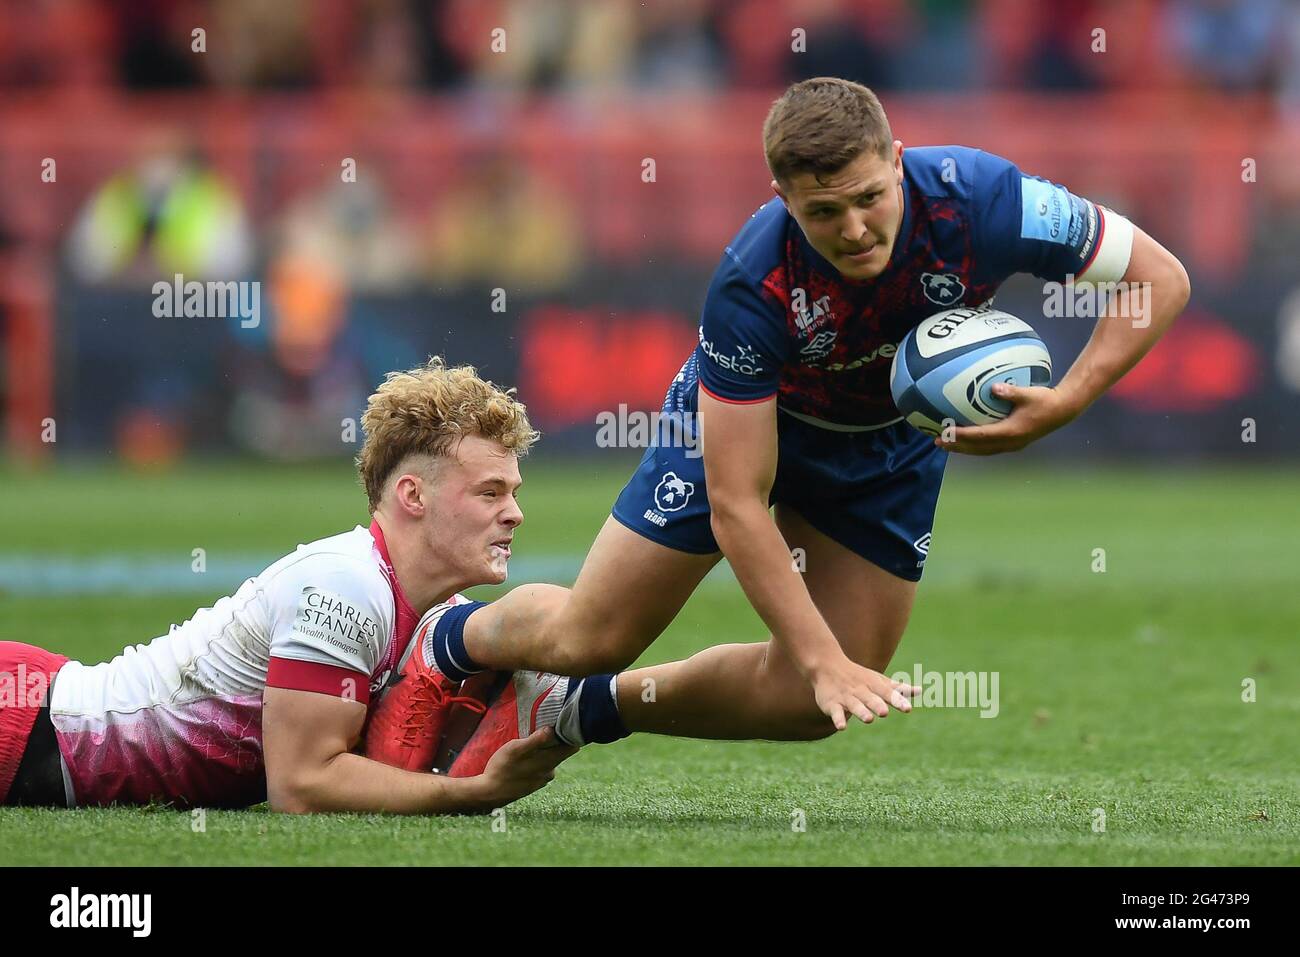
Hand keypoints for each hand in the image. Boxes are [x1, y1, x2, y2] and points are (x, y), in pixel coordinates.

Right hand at [471, 728, 576, 810]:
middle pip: (562, 752)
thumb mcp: (515, 749)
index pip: (572, 746)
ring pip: (550, 759)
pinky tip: (524, 759)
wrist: (489, 793)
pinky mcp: (534, 784)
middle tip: (543, 727)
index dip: (569, 734)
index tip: (563, 723)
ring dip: (544, 751)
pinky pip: (541, 768)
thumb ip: (535, 740)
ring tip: (531, 742)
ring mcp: (542, 779)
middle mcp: (550, 771)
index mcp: (549, 761)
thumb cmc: (502, 768)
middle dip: (556, 740)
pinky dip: (536, 761)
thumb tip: (551, 730)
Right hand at [810, 657, 919, 730]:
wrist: (827, 665)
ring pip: (854, 705)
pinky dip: (838, 719)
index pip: (887, 693)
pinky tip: (842, 727)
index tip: (907, 709)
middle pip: (870, 698)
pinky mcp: (832, 704)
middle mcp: (860, 691)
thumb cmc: (859, 677)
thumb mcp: (878, 681)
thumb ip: (897, 689)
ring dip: (861, 711)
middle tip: (885, 712)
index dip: (897, 701)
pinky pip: (835, 712)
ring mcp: (846, 697)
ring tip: (869, 719)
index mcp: (873, 685)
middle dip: (877, 705)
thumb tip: (920, 690)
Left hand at [936, 382, 1078, 454]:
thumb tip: (993, 388)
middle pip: (977, 448)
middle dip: (957, 446)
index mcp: (1011, 432)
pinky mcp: (1014, 443)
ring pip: (982, 450)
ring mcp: (1012, 445)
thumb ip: (1011, 392)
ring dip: (964, 448)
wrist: (1063, 411)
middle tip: (938, 442)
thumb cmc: (1046, 400)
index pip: (980, 436)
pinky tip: (966, 440)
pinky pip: (989, 447)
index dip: (961, 436)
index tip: (945, 433)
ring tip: (947, 444)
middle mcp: (1010, 442)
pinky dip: (975, 445)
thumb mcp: (1029, 394)